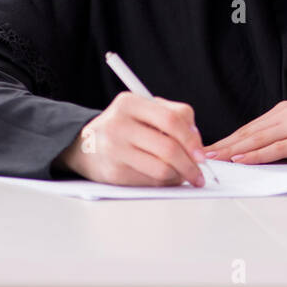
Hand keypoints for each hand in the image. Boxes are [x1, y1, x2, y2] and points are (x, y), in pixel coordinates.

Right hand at [56, 92, 208, 185]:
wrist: (85, 145)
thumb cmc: (124, 126)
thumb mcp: (144, 109)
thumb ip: (174, 115)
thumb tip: (197, 142)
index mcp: (129, 103)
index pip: (172, 120)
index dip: (192, 139)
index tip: (201, 153)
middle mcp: (118, 125)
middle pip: (168, 148)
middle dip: (190, 164)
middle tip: (199, 172)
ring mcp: (113, 150)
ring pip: (161, 169)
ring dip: (179, 175)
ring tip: (183, 175)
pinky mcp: (113, 173)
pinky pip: (150, 182)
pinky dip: (164, 182)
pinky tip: (166, 178)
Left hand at [204, 101, 286, 164]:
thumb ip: (282, 138)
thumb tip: (255, 154)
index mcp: (285, 110)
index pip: (250, 127)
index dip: (228, 139)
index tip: (209, 149)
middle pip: (249, 132)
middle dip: (224, 145)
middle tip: (202, 155)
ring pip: (259, 139)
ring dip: (234, 151)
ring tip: (215, 159)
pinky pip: (278, 148)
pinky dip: (257, 155)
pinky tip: (242, 160)